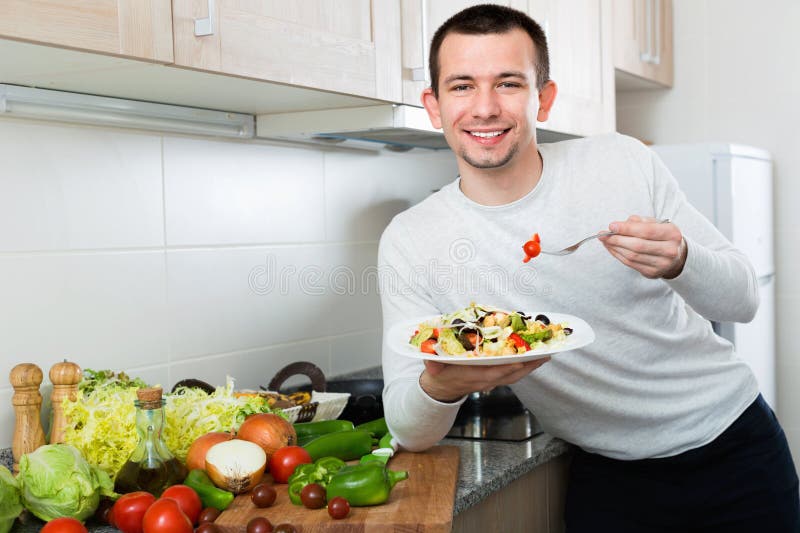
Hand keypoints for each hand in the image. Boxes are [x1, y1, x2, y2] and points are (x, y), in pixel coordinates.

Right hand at [419, 358, 548, 402]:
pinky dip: (526, 367)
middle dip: (526, 366)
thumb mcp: (432, 368)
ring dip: (530, 366)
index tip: (518, 361)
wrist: (441, 388)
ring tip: (545, 354)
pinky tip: (535, 358)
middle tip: (543, 353)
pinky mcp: (495, 378)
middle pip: (509, 375)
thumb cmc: (440, 372)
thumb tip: (431, 364)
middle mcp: (484, 380)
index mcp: (470, 377)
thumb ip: (431, 365)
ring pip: (515, 375)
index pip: (490, 374)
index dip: (504, 368)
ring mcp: (491, 381)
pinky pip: (514, 374)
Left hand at [598, 215, 686, 278]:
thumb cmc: (661, 235)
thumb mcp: (655, 223)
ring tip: (605, 240)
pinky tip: (612, 248)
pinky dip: (618, 255)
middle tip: (603, 234)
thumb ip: (638, 222)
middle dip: (617, 239)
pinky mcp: (652, 273)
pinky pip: (630, 264)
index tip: (611, 226)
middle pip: (637, 246)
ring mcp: (662, 264)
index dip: (627, 229)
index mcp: (672, 234)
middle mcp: (670, 250)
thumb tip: (617, 226)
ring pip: (632, 256)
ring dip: (614, 248)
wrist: (675, 254)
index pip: (646, 231)